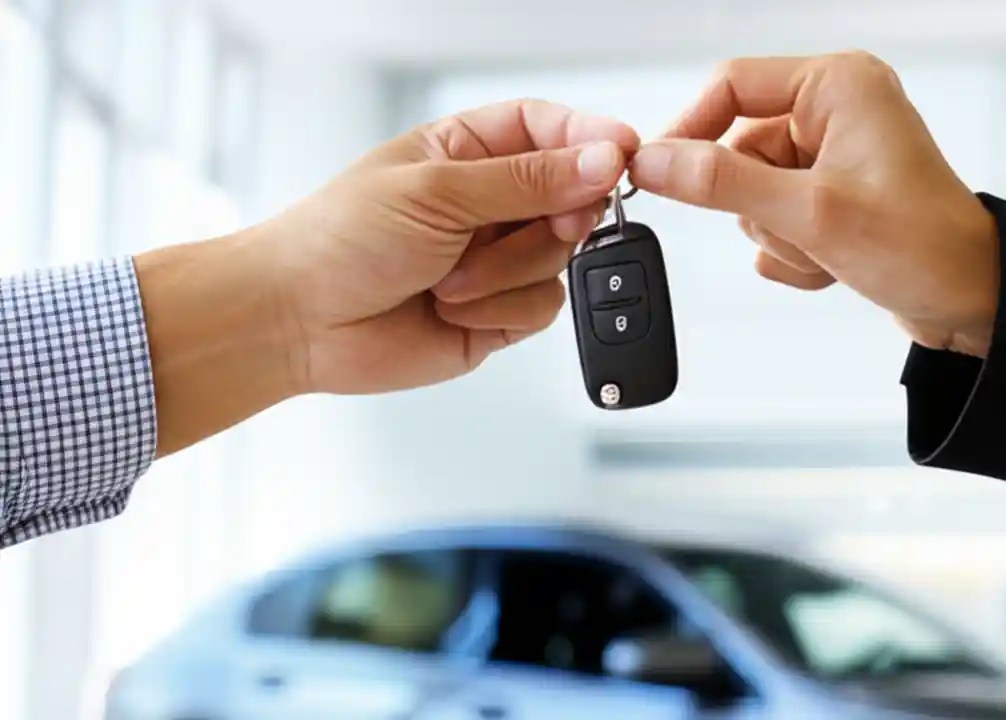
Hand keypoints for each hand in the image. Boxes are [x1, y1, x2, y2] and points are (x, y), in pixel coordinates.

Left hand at [258, 99, 639, 393]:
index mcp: (467, 151)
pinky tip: (453, 307)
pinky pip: (545, 305)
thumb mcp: (438, 191)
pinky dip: (503, 308)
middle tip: (541, 224)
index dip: (590, 137)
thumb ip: (528, 180)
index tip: (622, 152)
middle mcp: (489, 203)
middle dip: (554, 215)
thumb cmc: (340, 238)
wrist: (301, 323)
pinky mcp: (499, 311)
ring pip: (561, 256)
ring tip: (448, 278)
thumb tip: (601, 158)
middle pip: (570, 195)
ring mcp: (497, 258)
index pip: (549, 129)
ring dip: (508, 270)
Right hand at [628, 53, 998, 356]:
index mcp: (837, 85)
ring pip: (752, 195)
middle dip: (760, 207)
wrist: (975, 303)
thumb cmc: (924, 246)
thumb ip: (722, 183)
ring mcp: (832, 158)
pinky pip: (774, 223)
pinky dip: (794, 254)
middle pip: (738, 151)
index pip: (731, 86)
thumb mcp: (810, 213)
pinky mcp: (831, 200)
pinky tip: (834, 264)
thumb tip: (653, 162)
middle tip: (806, 229)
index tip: (657, 172)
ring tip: (830, 249)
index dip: (689, 130)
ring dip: (781, 237)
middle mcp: (835, 112)